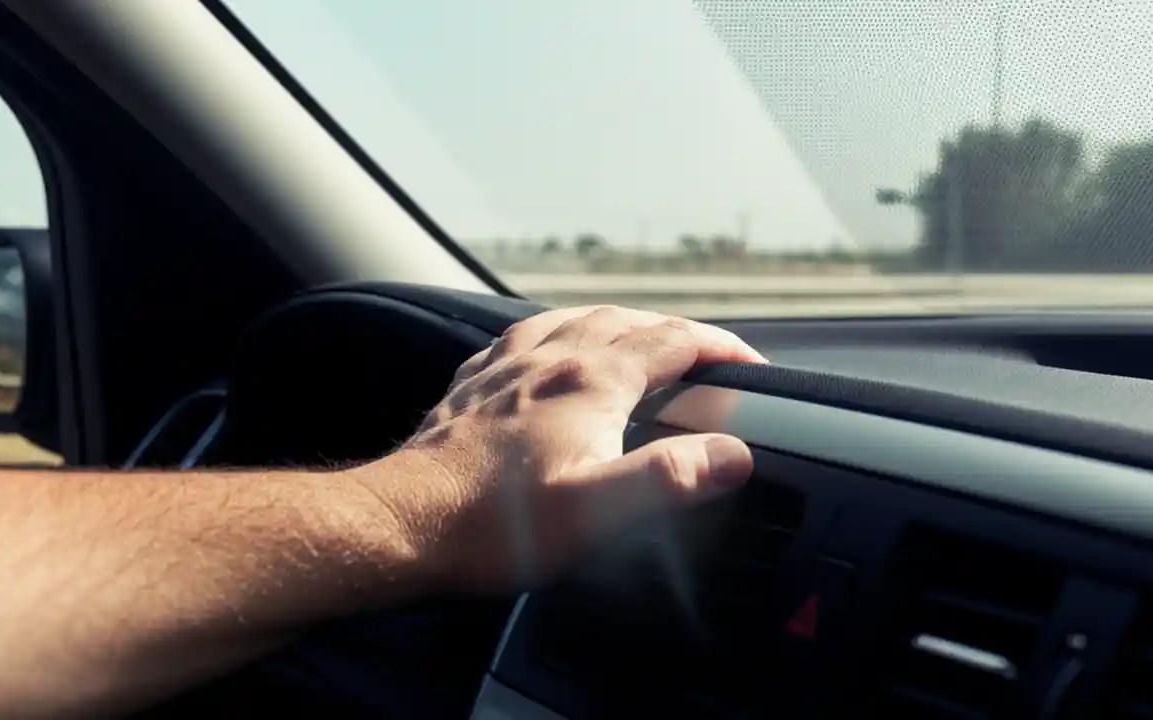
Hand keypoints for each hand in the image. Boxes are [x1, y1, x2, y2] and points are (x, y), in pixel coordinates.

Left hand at [358, 306, 766, 590]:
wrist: (401, 524)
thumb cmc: (494, 526)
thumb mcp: (597, 510)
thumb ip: (671, 478)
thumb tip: (733, 455)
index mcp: (591, 382)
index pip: (674, 341)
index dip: (721, 347)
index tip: (751, 363)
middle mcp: (550, 360)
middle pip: (627, 321)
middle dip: (675, 331)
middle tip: (703, 354)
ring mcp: (507, 368)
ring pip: (574, 318)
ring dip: (618, 322)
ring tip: (638, 337)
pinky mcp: (473, 386)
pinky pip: (523, 335)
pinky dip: (558, 332)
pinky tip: (549, 347)